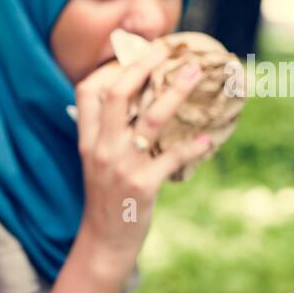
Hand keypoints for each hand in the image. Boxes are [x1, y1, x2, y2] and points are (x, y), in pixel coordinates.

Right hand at [74, 44, 215, 275]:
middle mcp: (102, 148)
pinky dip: (193, 146)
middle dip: (142, 66)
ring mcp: (122, 167)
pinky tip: (206, 138)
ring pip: (150, 119)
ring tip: (195, 73)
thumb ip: (108, 134)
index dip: (110, 68)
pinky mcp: (143, 185)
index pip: (87, 91)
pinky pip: (172, 158)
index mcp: (88, 140)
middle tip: (164, 50)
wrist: (104, 242)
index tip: (133, 54)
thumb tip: (137, 103)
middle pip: (118, 94)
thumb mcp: (97, 162)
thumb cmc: (107, 198)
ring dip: (176, 92)